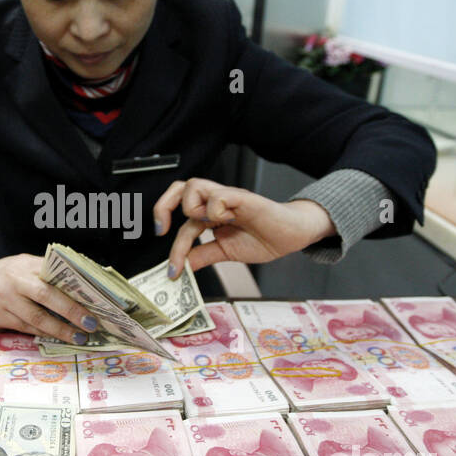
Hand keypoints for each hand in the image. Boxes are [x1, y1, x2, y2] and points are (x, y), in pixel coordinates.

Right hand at [0, 253, 98, 343]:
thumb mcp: (19, 267)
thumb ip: (42, 275)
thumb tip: (77, 292)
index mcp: (26, 264)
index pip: (56, 272)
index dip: (77, 286)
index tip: (97, 298)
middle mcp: (15, 279)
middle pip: (47, 295)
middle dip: (72, 310)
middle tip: (90, 323)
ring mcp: (5, 299)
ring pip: (37, 317)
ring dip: (60, 330)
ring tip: (78, 337)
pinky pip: (25, 328)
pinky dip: (43, 334)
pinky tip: (57, 338)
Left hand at [153, 179, 336, 275]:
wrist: (292, 236)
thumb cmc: (264, 238)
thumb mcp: (225, 252)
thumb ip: (203, 256)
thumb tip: (183, 267)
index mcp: (210, 213)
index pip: (179, 218)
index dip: (172, 244)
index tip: (172, 269)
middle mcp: (215, 203)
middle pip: (179, 188)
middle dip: (163, 207)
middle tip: (163, 230)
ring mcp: (228, 198)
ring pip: (194, 186)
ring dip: (192, 209)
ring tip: (207, 226)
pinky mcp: (243, 199)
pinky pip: (218, 195)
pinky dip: (215, 210)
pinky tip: (226, 221)